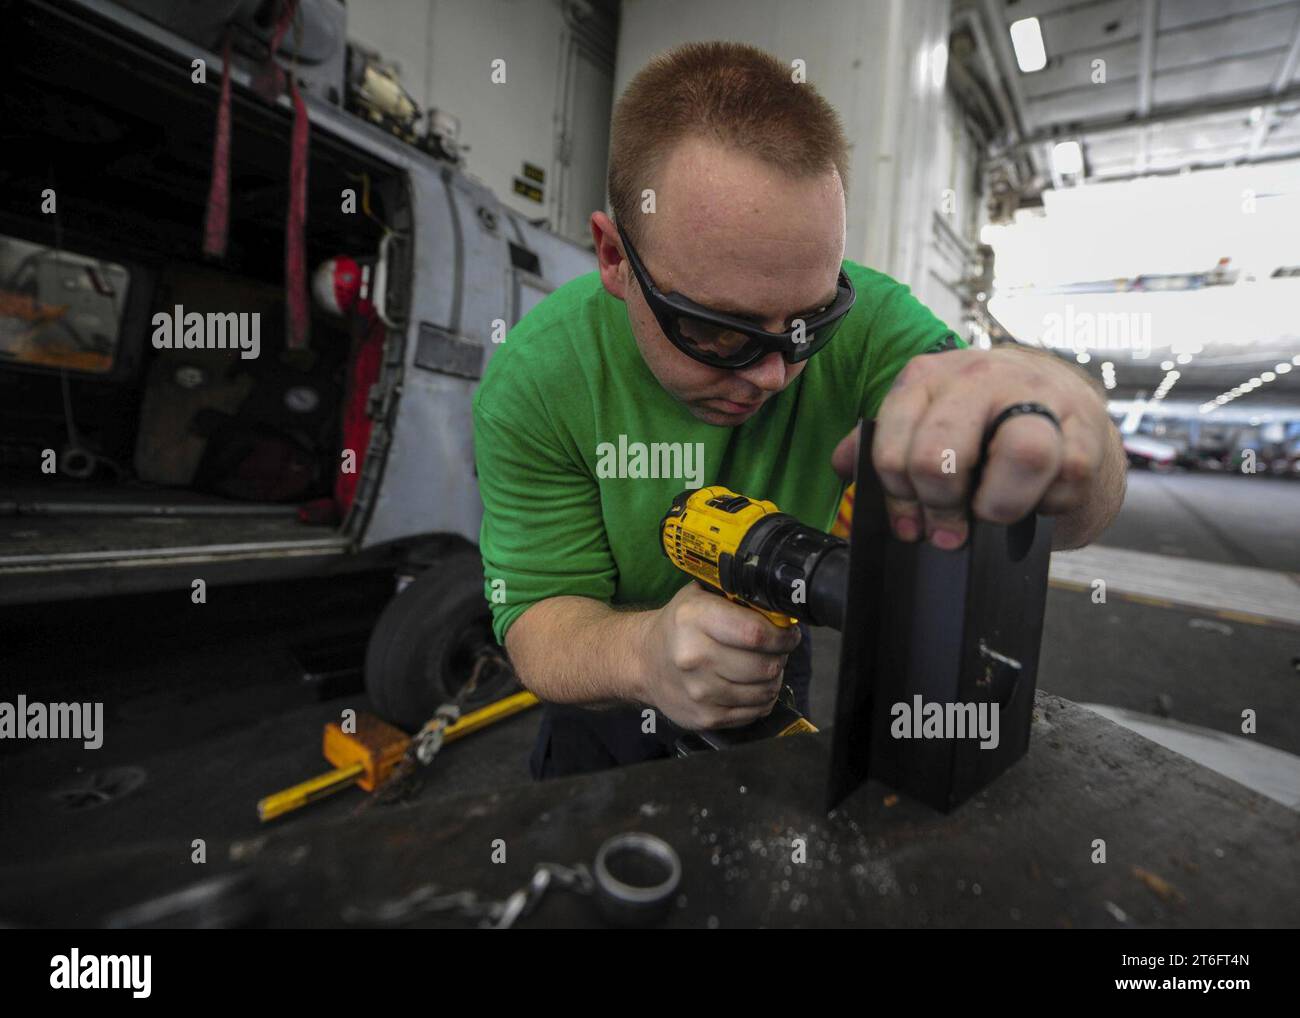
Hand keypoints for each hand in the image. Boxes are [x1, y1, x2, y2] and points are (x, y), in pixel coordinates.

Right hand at [638, 582, 800, 729]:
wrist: (642, 661)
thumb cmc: (677, 626)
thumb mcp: (699, 596)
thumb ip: (736, 597)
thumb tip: (779, 611)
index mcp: (694, 619)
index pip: (756, 633)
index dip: (782, 636)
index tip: (788, 634)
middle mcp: (694, 657)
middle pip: (763, 665)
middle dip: (780, 657)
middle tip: (777, 651)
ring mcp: (700, 691)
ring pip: (763, 691)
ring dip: (772, 679)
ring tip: (764, 668)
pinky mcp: (705, 717)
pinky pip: (753, 712)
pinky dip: (761, 700)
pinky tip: (752, 686)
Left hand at [831, 347, 1121, 548]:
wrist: (1068, 412)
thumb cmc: (985, 426)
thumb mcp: (926, 422)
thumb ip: (881, 442)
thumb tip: (842, 465)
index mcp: (930, 377)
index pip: (890, 445)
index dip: (895, 497)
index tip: (908, 520)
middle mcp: (982, 378)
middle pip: (941, 454)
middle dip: (939, 506)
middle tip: (946, 530)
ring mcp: (1040, 400)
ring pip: (1022, 455)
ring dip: (999, 504)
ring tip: (990, 515)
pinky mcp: (1086, 434)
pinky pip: (1064, 482)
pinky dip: (1045, 505)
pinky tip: (1035, 499)